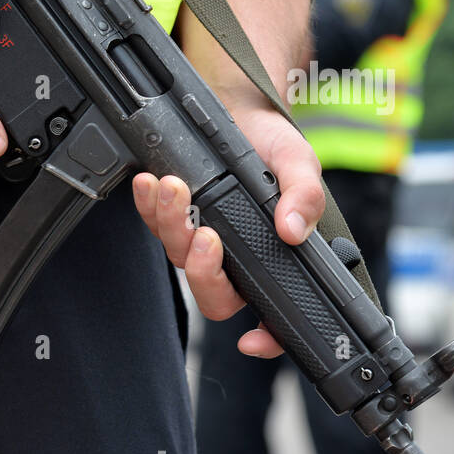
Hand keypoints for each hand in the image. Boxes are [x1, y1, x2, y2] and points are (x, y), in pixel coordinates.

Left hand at [131, 100, 324, 357]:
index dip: (265, 338)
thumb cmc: (275, 147)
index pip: (272, 315)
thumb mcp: (300, 165)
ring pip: (178, 256)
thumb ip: (304, 197)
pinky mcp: (171, 218)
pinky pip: (154, 224)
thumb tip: (294, 231)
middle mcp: (234, 260)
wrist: (243, 113)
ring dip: (172, 225)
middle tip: (205, 234)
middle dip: (203, 269)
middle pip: (213, 294)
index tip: (250, 340)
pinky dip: (149, 205)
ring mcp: (199, 242)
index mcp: (271, 259)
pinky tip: (151, 183)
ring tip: (175, 187)